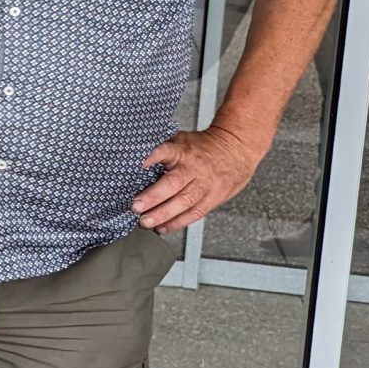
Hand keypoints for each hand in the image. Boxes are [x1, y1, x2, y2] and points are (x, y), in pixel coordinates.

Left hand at [134, 124, 262, 232]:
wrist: (236, 149)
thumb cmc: (201, 146)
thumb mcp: (180, 139)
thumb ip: (160, 149)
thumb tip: (131, 157)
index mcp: (182, 150)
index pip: (165, 151)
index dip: (152, 157)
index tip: (139, 164)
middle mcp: (194, 168)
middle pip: (173, 183)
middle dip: (153, 197)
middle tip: (136, 207)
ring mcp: (205, 184)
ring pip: (184, 202)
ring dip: (163, 215)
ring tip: (145, 222)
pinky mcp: (214, 197)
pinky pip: (195, 213)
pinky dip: (177, 223)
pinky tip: (162, 228)